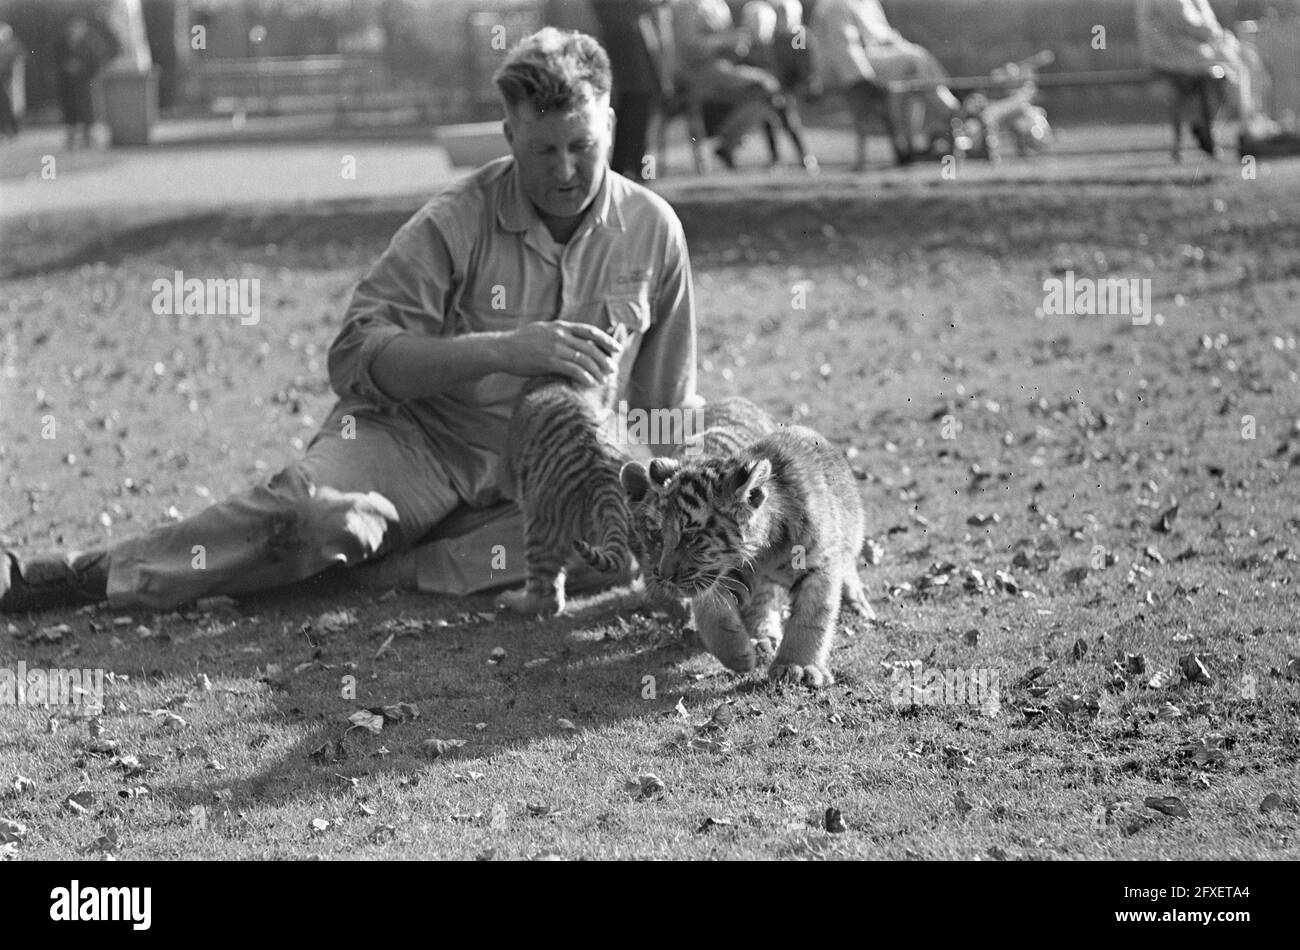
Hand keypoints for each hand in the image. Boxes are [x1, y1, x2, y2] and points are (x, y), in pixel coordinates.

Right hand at [502, 321, 622, 386]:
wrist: (502, 349)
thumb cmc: (522, 343)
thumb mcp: (543, 330)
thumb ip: (560, 333)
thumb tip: (577, 340)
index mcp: (561, 326)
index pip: (590, 331)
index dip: (605, 340)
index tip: (616, 349)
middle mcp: (560, 335)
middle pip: (590, 347)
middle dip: (604, 359)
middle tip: (612, 369)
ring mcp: (554, 347)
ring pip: (583, 359)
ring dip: (596, 370)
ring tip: (603, 379)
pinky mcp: (548, 361)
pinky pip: (572, 369)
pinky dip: (584, 376)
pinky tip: (590, 382)